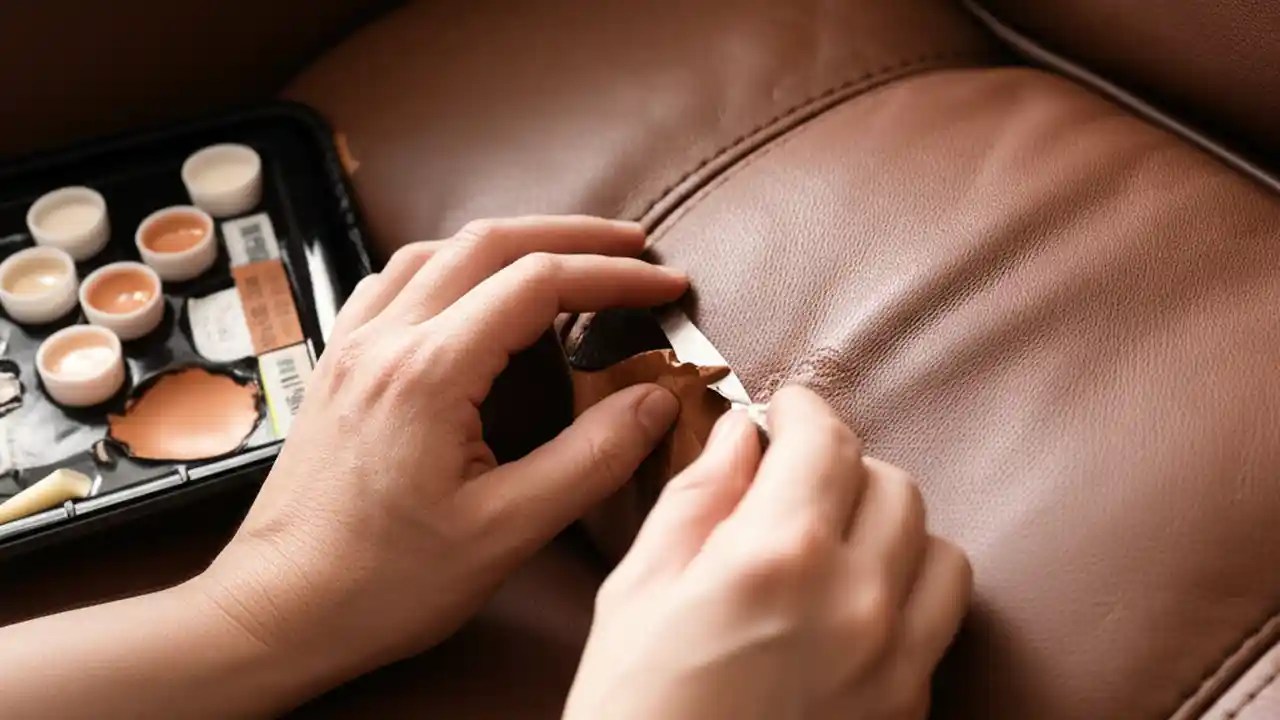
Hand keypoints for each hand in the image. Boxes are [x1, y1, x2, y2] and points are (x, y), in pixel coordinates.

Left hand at [196, 216, 687, 680]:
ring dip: (507, 242)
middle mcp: (385, 340)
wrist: (279, 611)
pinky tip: (469, 290)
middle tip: (632, 249)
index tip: (664, 287)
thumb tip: (654, 400)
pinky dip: (448, 266)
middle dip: (570, 235)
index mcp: (429, 373)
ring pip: (436, 251)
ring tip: (563, 257)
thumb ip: (589, 459)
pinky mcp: (336, 367)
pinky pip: (393, 283)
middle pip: (487, 242)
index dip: (612, 276)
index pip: (539, 283)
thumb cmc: (383, 584)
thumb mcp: (505, 532)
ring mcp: (352, 348)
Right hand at [565, 386, 971, 719]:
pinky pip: (940, 618)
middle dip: (843, 464)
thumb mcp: (638, 591)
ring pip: (938, 547)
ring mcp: (894, 660)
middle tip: (796, 476)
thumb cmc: (633, 711)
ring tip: (838, 538)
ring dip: (890, 525)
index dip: (804, 407)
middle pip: (891, 483)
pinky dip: (909, 590)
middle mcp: (855, 600)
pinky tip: (855, 602)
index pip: (825, 439)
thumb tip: (738, 435)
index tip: (787, 407)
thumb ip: (696, 497)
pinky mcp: (908, 707)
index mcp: (776, 556)